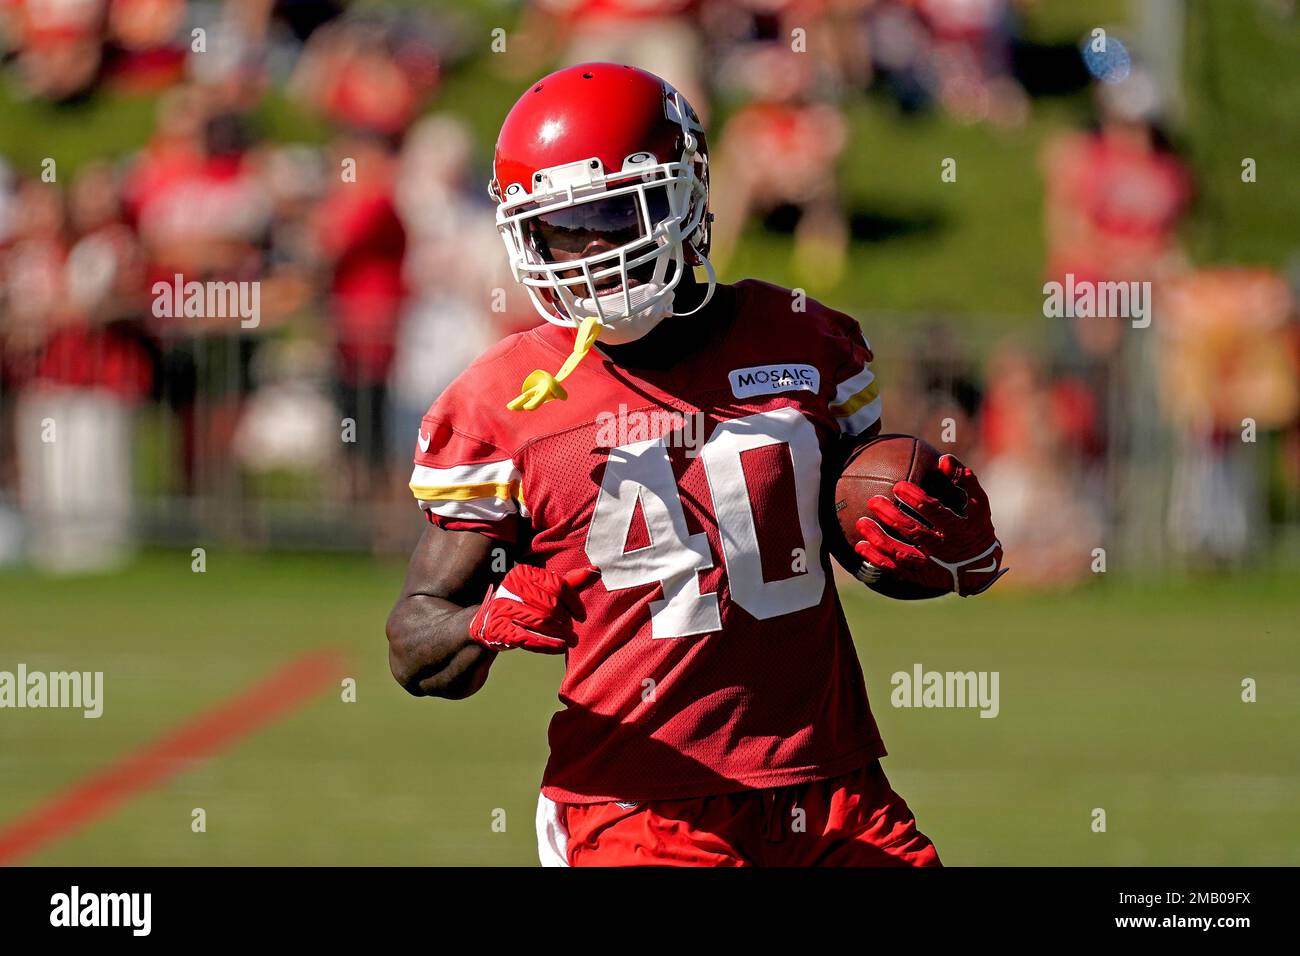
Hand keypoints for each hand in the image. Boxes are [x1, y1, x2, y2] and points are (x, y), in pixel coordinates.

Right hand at [468, 564, 599, 652]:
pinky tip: (559, 648)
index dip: (574, 603)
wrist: (488, 622)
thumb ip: (570, 582)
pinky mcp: (499, 629)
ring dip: (560, 634)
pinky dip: (547, 644)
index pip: (557, 586)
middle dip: (566, 621)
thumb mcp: (544, 590)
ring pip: (541, 622)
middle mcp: (511, 587)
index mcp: (523, 573)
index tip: (582, 617)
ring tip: (571, 641)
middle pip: (550, 604)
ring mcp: (503, 608)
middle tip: (572, 631)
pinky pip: (528, 638)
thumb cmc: (524, 604)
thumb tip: (596, 570)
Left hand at [854, 455, 1007, 596]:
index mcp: (958, 528)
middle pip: (914, 531)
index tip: (898, 486)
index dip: (916, 499)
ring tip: (861, 523)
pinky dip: (877, 559)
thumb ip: (964, 480)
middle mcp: (944, 549)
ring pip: (900, 552)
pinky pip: (895, 569)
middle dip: (892, 516)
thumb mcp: (979, 504)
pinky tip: (860, 546)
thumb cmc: (976, 528)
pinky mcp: (920, 576)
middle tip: (874, 501)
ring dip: (879, 538)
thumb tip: (944, 459)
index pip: (935, 511)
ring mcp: (931, 565)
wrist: (980, 568)